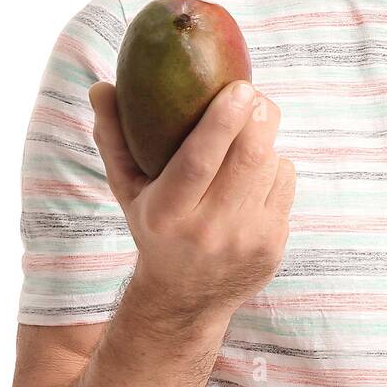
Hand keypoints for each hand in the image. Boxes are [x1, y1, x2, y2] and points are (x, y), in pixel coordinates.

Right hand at [88, 79, 296, 321]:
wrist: (185, 299)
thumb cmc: (155, 226)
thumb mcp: (127, 190)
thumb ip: (113, 138)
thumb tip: (100, 87)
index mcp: (165, 213)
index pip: (198, 161)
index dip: (222, 121)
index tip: (240, 87)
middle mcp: (207, 231)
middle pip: (248, 157)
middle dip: (258, 115)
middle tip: (250, 94)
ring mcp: (245, 240)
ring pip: (271, 165)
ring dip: (263, 139)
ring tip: (245, 135)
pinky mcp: (273, 245)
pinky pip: (286, 182)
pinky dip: (274, 165)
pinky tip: (253, 174)